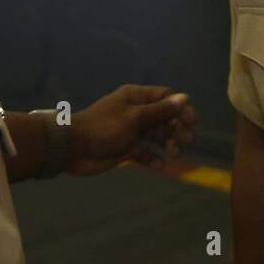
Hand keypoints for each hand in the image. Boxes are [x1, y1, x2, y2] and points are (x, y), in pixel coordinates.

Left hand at [66, 84, 195, 175]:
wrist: (72, 148)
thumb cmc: (103, 127)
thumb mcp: (134, 118)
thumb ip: (160, 111)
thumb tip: (184, 98)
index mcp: (136, 98)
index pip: (166, 98)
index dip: (180, 108)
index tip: (191, 120)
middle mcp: (136, 112)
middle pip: (164, 117)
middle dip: (177, 128)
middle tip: (187, 139)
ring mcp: (131, 131)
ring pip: (157, 136)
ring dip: (168, 143)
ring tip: (175, 153)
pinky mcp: (126, 149)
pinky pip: (145, 152)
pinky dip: (153, 158)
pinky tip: (159, 165)